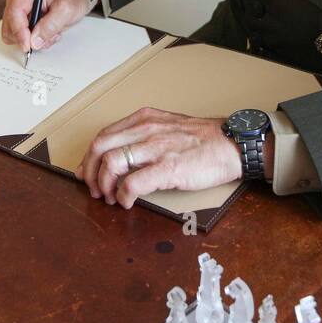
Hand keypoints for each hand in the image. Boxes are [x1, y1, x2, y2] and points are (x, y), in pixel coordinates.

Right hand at [0, 0, 92, 53]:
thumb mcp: (67, 10)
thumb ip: (51, 25)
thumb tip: (35, 40)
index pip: (14, 12)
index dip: (20, 31)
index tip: (28, 44)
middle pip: (10, 24)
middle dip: (28, 36)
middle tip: (47, 36)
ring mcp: (16, 6)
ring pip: (12, 33)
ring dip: (31, 39)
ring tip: (49, 32)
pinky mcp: (18, 17)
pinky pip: (17, 36)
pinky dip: (31, 39)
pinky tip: (44, 32)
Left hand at [78, 107, 242, 208]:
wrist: (233, 144)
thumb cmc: (204, 140)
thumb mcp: (167, 127)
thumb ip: (144, 137)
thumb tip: (122, 157)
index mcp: (144, 119)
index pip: (103, 135)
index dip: (90, 158)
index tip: (88, 172)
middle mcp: (146, 130)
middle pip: (100, 147)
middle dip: (91, 173)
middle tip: (95, 190)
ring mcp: (156, 148)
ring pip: (111, 163)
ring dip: (104, 186)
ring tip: (110, 198)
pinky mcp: (167, 168)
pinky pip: (132, 183)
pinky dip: (123, 196)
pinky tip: (127, 202)